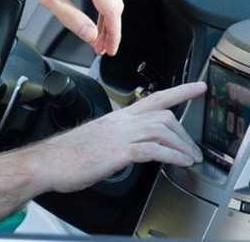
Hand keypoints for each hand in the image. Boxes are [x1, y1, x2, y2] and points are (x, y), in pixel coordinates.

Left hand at [0, 0, 122, 54]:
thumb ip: (72, 19)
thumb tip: (90, 35)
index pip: (111, 10)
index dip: (113, 33)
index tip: (110, 48)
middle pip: (115, 3)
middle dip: (111, 28)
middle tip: (101, 46)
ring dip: (108, 15)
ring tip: (98, 34)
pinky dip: (105, 1)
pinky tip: (98, 14)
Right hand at [28, 82, 205, 193]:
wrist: (50, 161)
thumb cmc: (70, 153)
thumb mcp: (99, 137)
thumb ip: (118, 137)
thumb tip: (132, 145)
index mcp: (118, 117)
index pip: (155, 98)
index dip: (180, 91)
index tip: (198, 87)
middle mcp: (121, 121)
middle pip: (164, 115)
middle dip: (185, 132)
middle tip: (195, 149)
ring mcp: (120, 135)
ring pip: (162, 130)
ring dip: (182, 146)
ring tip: (191, 159)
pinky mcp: (119, 151)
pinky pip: (152, 149)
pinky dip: (171, 155)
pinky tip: (179, 163)